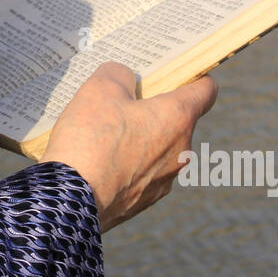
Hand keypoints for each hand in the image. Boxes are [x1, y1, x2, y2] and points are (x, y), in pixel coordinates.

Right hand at [43, 61, 217, 232]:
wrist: (71, 202)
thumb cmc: (91, 139)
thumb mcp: (100, 88)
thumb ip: (119, 74)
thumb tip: (125, 81)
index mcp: (178, 118)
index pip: (206, 91)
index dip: (193, 77)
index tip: (174, 74)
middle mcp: (180, 151)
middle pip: (177, 120)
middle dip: (153, 109)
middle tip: (121, 101)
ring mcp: (164, 181)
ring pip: (157, 149)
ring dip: (138, 138)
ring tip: (101, 133)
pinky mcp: (143, 202)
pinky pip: (140, 173)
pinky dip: (125, 164)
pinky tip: (97, 160)